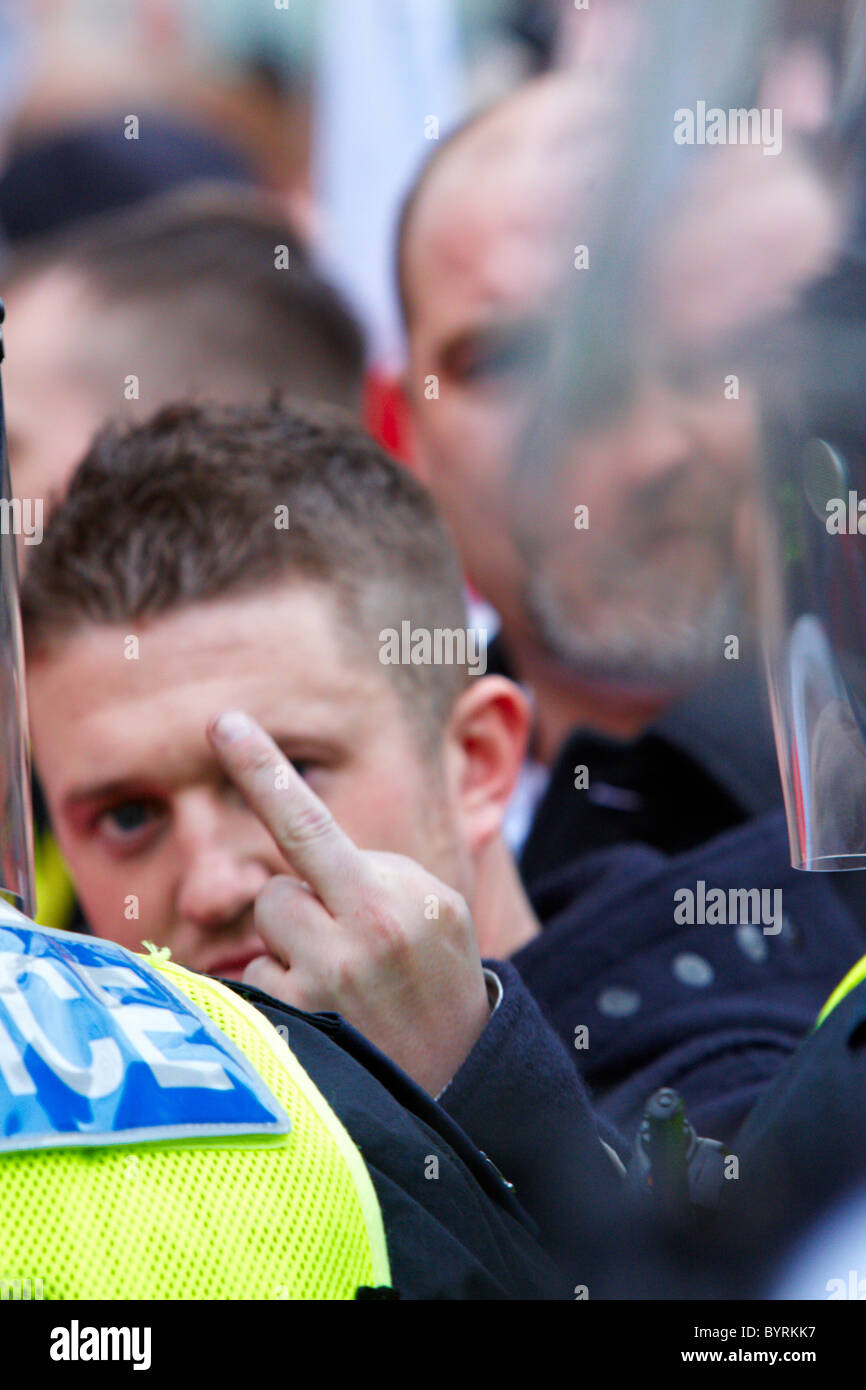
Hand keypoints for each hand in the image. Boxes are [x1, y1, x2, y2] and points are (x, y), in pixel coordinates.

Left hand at [207, 710, 490, 1094]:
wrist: (462, 1074)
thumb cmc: (437, 974)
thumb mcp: (433, 906)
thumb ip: (370, 870)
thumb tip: (296, 864)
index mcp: (392, 897)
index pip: (312, 821)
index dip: (263, 769)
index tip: (221, 720)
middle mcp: (355, 941)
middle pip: (275, 891)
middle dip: (303, 910)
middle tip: (353, 947)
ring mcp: (321, 991)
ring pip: (266, 935)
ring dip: (294, 950)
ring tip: (346, 984)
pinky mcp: (293, 1031)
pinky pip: (258, 982)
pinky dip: (285, 992)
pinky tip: (330, 1016)